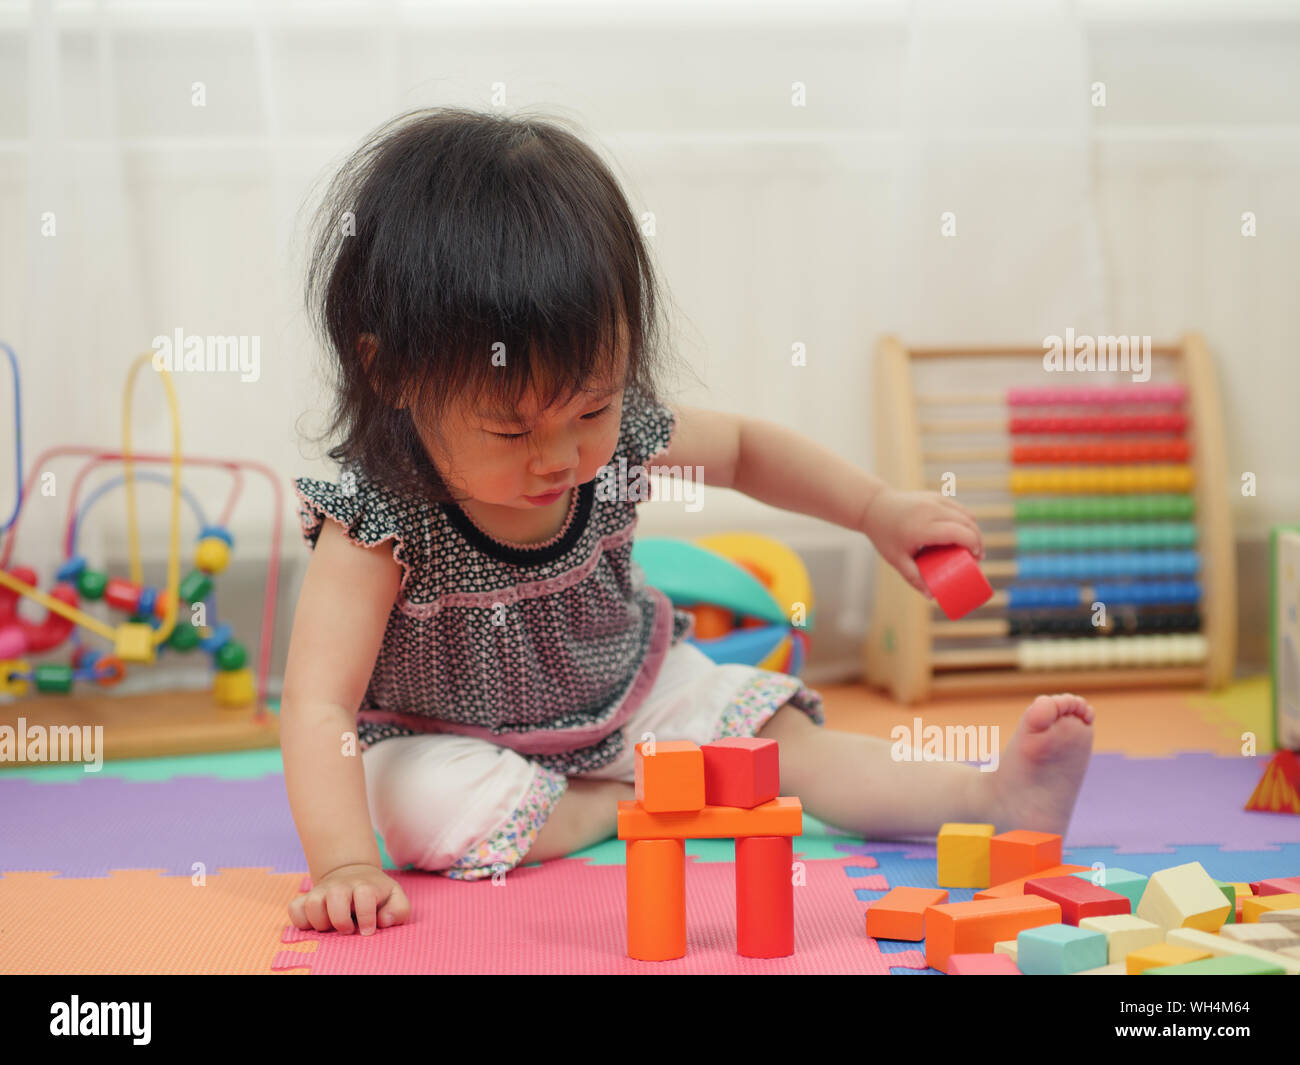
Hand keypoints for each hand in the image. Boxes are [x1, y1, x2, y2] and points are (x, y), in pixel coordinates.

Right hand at [289, 863, 410, 935]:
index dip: (366, 916)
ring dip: (321, 921)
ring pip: (312, 903)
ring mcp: (321, 891)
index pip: (364, 894)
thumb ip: (399, 910)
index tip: (368, 931)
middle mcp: (341, 886)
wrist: (353, 874)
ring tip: (331, 928)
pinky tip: (314, 925)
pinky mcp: (305, 898)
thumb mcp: (394, 898)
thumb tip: (384, 921)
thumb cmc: (376, 894)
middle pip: (335, 896)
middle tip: (347, 930)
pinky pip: (294, 908)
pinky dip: (301, 920)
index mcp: (365, 886)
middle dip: (341, 919)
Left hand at [859, 487, 983, 598]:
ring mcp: (934, 500)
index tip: (976, 559)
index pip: (960, 533)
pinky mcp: (935, 496)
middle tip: (977, 557)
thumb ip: (914, 578)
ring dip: (974, 529)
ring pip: (966, 513)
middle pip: (968, 524)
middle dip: (978, 540)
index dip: (974, 545)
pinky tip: (965, 531)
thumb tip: (932, 597)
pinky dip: (966, 519)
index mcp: (923, 528)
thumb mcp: (897, 559)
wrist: (873, 506)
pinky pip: (958, 507)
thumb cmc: (884, 535)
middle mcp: (932, 511)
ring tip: (972, 546)